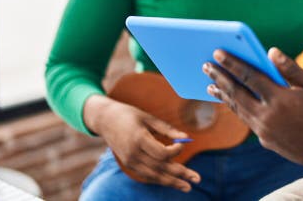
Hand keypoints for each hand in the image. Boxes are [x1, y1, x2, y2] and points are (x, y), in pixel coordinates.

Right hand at [83, 95, 200, 190]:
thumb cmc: (130, 115)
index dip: (176, 151)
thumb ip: (167, 129)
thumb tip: (186, 137)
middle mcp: (133, 154)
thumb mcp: (149, 118)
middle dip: (180, 174)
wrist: (105, 120)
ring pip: (153, 176)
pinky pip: (146, 176)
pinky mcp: (128, 165)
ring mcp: (129, 161)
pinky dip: (159, 179)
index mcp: (139, 139)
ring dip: (171, 182)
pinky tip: (171, 182)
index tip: (183, 143)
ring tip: (187, 187)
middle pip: (160, 168)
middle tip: (197, 179)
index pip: (162, 153)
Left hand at [204, 47, 302, 167]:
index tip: (217, 53)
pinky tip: (231, 101)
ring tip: (211, 85)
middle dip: (220, 77)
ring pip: (238, 109)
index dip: (232, 63)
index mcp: (280, 99)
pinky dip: (236, 109)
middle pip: (237, 93)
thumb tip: (271, 51)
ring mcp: (264, 131)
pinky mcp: (265, 141)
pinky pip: (247, 121)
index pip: (249, 77)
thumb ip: (291, 68)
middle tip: (206, 66)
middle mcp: (268, 116)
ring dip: (223, 95)